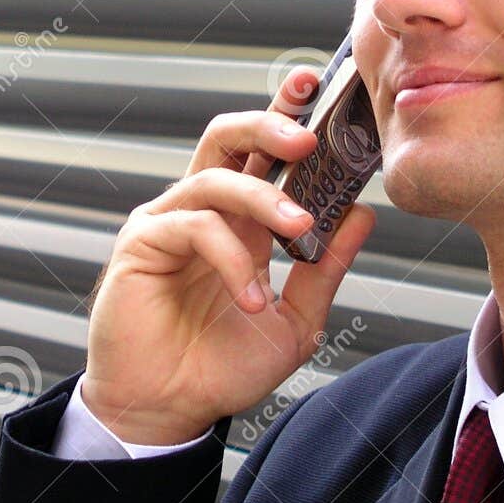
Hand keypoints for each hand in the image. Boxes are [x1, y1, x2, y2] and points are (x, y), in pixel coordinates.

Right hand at [80, 66, 376, 444]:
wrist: (169, 412)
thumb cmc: (219, 369)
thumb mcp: (293, 321)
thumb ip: (325, 270)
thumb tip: (362, 215)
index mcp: (239, 223)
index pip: (263, 154)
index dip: (288, 117)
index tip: (322, 89)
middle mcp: (203, 212)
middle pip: (228, 137)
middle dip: (269, 123)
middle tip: (309, 136)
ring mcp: (169, 224)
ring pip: (216, 178)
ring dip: (265, 199)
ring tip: (299, 230)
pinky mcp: (141, 244)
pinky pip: (194, 226)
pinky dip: (232, 258)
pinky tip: (251, 297)